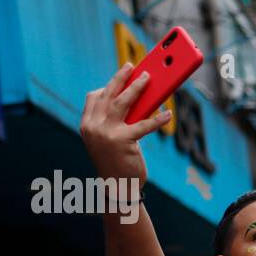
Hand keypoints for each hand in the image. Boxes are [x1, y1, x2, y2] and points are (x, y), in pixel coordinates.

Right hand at [79, 63, 172, 184]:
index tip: (121, 76)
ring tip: (148, 78)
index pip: (94, 97)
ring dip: (137, 87)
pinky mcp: (122, 141)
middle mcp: (93, 126)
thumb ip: (118, 121)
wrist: (117, 188)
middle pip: (108, 95)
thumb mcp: (111, 139)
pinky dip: (158, 119)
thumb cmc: (117, 162)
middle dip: (121, 78)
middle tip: (132, 66)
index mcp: (87, 125)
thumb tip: (139, 100)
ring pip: (122, 102)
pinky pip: (143, 125)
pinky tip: (168, 114)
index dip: (108, 85)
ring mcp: (106, 133)